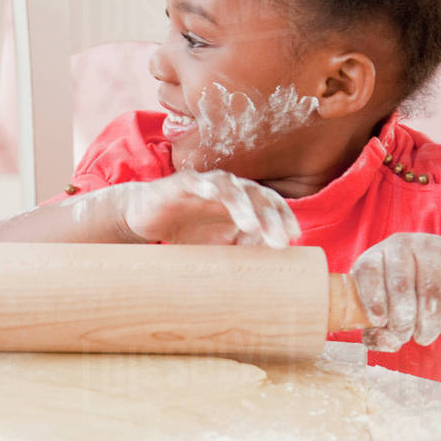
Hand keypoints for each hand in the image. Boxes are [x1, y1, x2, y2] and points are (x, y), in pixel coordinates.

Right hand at [120, 170, 299, 247]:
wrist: (145, 218)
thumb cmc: (186, 231)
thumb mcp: (218, 246)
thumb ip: (242, 249)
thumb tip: (268, 260)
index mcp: (242, 202)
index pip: (270, 204)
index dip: (283, 217)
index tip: (294, 237)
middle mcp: (229, 189)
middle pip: (257, 196)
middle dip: (269, 218)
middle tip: (279, 240)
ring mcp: (206, 184)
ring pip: (232, 188)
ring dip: (243, 205)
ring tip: (251, 226)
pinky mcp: (180, 183)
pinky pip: (196, 181)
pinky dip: (206, 186)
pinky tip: (213, 195)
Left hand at [351, 233, 440, 349]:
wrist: (440, 275)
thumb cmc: (401, 300)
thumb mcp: (382, 316)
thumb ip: (377, 336)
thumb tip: (391, 343)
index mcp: (373, 257)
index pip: (368, 272)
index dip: (372, 299)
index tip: (380, 322)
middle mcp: (399, 245)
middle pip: (400, 285)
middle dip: (403, 321)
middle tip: (406, 337)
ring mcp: (428, 245)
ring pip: (430, 289)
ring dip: (428, 322)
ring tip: (425, 336)